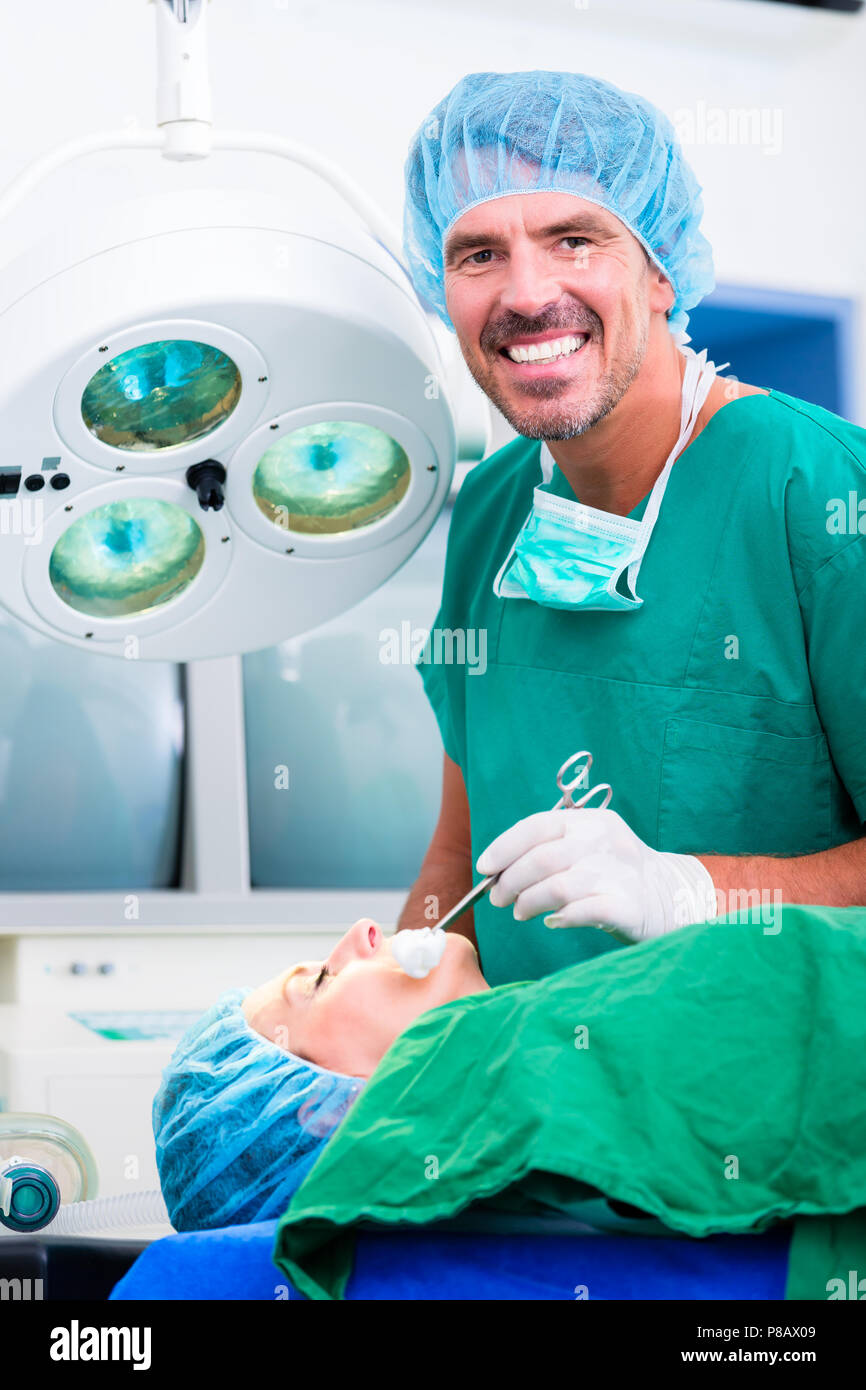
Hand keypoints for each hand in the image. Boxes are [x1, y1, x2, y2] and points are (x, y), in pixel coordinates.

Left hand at [475, 807, 717, 943]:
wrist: (671, 896)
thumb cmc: (614, 873)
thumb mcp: (587, 846)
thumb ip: (549, 850)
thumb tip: (497, 870)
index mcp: (590, 821)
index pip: (537, 826)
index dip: (504, 847)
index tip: (484, 867)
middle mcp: (604, 841)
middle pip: (541, 859)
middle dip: (510, 882)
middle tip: (498, 899)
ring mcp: (617, 873)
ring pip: (556, 887)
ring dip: (528, 902)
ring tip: (521, 913)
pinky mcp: (627, 906)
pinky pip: (581, 912)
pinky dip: (559, 918)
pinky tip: (553, 922)